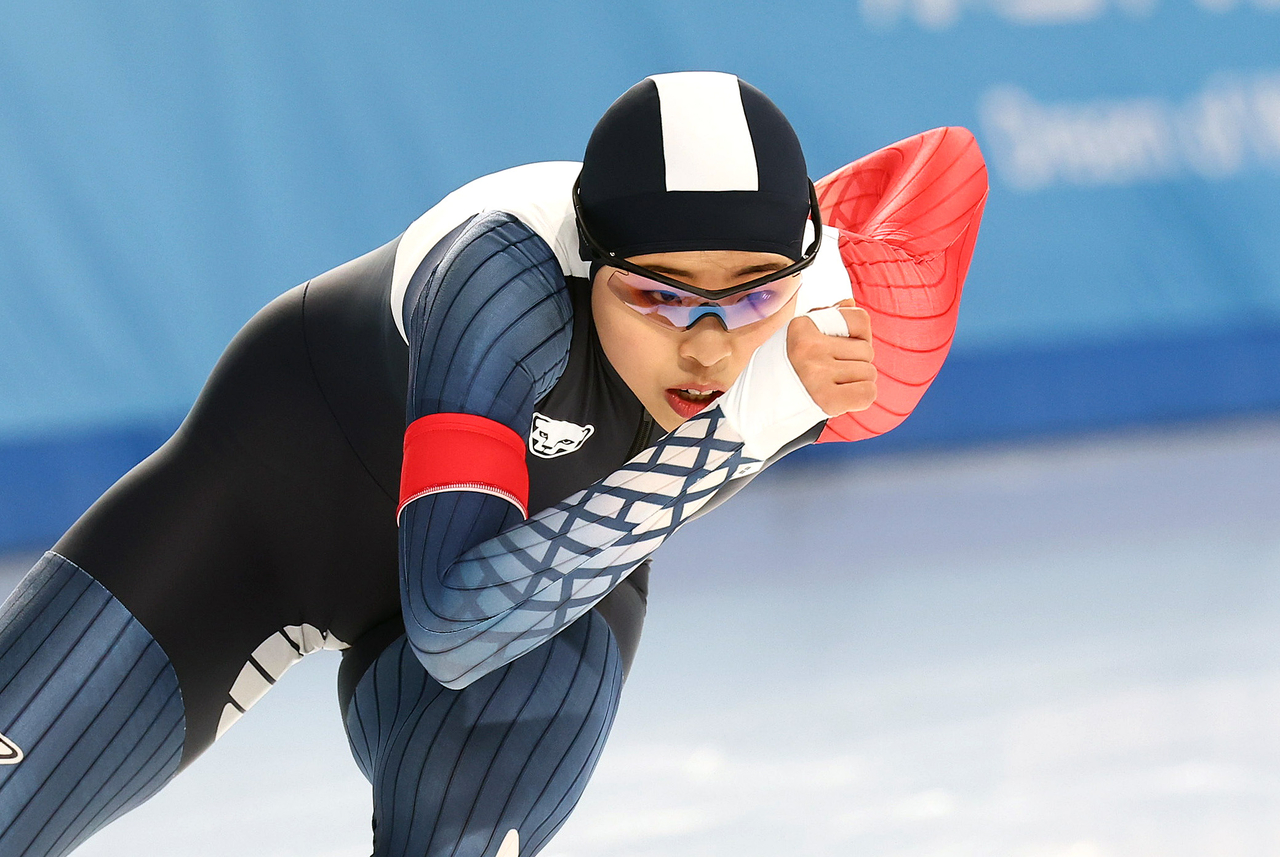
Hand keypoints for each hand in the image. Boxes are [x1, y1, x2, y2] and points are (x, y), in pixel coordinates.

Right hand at [786, 299, 876, 416]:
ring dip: (857, 382)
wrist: (757, 407)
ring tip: (832, 386)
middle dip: (856, 363)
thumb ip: (825, 319)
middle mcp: (809, 347)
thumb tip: (850, 303)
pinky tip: (840, 398)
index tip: (843, 347)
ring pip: (869, 373)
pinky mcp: (826, 399)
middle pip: (867, 350)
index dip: (859, 335)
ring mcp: (817, 373)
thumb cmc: (783, 371)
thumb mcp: (796, 336)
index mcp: (802, 326)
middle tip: (833, 373)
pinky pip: (868, 392)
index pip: (859, 319)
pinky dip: (860, 398)